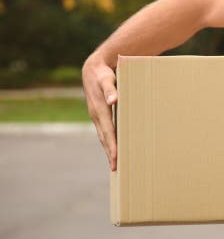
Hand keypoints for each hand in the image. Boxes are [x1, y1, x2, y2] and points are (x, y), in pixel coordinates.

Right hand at [82, 54, 118, 170]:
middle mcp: (97, 116)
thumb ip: (111, 89)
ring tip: (114, 163)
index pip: (108, 132)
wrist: (93, 69)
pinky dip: (108, 141)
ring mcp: (97, 116)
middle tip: (116, 168)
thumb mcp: (108, 79)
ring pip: (103, 136)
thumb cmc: (103, 74)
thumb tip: (113, 101)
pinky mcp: (99, 114)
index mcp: (100, 110)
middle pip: (104, 138)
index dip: (112, 146)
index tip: (116, 158)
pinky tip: (114, 147)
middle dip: (109, 153)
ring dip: (108, 149)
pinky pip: (104, 130)